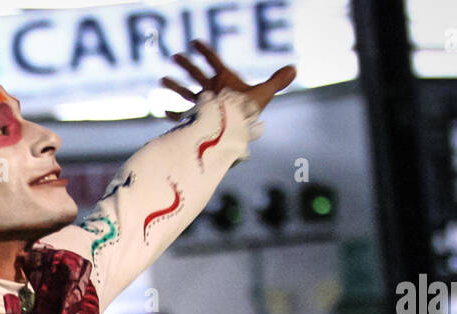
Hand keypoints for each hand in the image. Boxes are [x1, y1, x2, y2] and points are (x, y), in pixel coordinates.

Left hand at [160, 40, 295, 119]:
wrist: (230, 128)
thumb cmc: (247, 110)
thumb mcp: (264, 94)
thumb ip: (277, 81)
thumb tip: (294, 68)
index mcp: (225, 80)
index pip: (213, 60)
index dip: (205, 50)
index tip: (194, 41)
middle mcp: (210, 90)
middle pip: (195, 74)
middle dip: (186, 64)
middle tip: (175, 56)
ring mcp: (200, 104)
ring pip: (184, 92)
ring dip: (173, 85)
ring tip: (162, 79)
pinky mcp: (194, 118)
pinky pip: (180, 115)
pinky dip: (172, 114)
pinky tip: (163, 111)